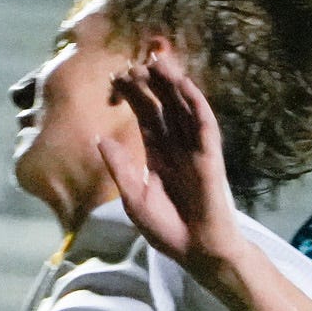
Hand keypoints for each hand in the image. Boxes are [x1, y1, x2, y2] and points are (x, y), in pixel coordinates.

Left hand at [103, 56, 245, 273]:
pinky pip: (205, 126)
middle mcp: (177, 147)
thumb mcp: (133, 196)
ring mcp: (195, 150)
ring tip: (159, 60)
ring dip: (174, 85)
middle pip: (164, 108)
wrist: (196, 250)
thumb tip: (101, 139)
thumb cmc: (166, 227)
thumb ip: (121, 167)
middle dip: (151, 84)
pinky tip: (185, 85)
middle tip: (135, 61)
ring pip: (184, 110)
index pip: (146, 118)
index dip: (135, 97)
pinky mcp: (210, 157)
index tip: (118, 76)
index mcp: (158, 155)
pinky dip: (196, 104)